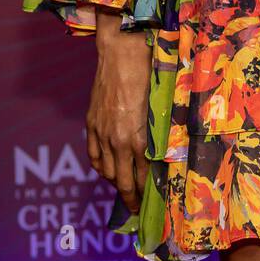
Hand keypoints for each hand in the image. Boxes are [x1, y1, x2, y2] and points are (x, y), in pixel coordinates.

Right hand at [86, 11, 151, 213]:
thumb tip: (167, 152)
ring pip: (107, 171)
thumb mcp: (161, 105)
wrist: (121, 51)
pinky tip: (107, 171)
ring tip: (125, 190)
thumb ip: (161, 132)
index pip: (143, 176)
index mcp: (138, 138)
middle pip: (123, 180)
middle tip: (138, 210)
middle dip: (131, 198)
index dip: (148, 193)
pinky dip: (101, 168)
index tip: (154, 204)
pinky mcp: (91, 123)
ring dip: (116, 183)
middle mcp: (117, 140)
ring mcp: (101, 132)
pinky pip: (94, 155)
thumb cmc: (150, 73)